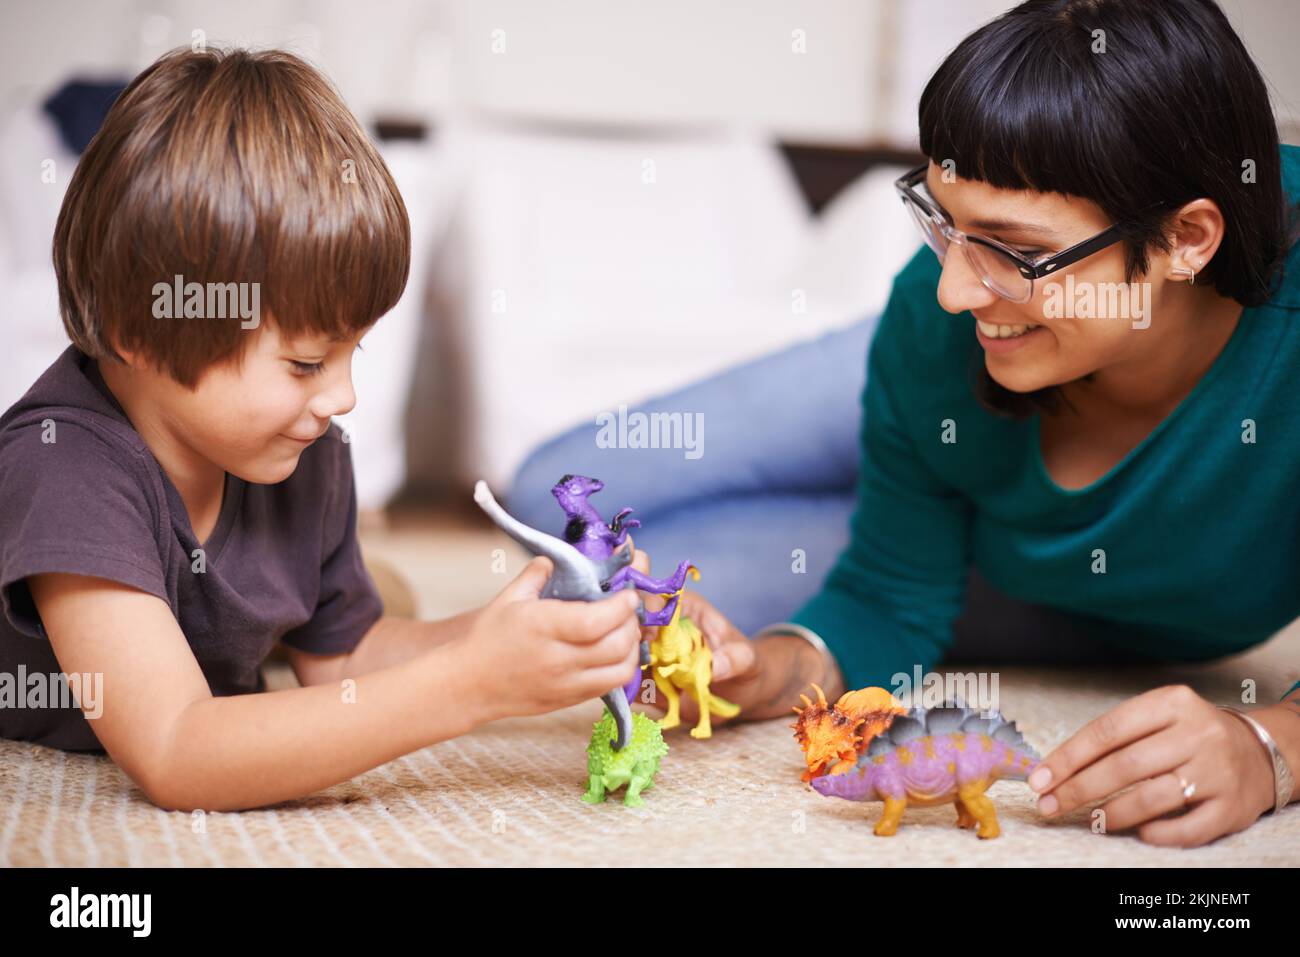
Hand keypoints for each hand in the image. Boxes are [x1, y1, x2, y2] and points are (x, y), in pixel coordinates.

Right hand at [458, 556, 642, 723]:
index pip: (598, 620)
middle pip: (617, 645)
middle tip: (630, 610)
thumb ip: (536, 575)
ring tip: (626, 632)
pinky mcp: (569, 701)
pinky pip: (608, 688)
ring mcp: (565, 684)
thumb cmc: (486, 638)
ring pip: (620, 671)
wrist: (467, 684)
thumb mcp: (508, 598)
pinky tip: (615, 653)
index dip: (622, 606)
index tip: (628, 594)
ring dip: (632, 649)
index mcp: (544, 627)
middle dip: (632, 624)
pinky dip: (621, 669)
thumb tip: (554, 559)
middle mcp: (559, 659)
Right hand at [625, 563, 760, 723]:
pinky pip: (630, 680)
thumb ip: (733, 659)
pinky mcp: (648, 678)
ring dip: (624, 667)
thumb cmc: (747, 665)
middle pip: (632, 625)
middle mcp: (662, 627)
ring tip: (631, 683)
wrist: (744, 693)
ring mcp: (652, 653)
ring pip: (625, 653)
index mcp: (684, 608)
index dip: (647, 616)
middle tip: (638, 664)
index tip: (646, 638)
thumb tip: (715, 667)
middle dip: (629, 642)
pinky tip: (630, 696)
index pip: (656, 601)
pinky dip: (627, 688)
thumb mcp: (746, 659)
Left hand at [1028, 684, 1276, 846]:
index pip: (1107, 730)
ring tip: (1088, 819)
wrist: (1259, 752)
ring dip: (1111, 813)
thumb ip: (1115, 737)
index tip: (1039, 779)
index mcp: (1172, 703)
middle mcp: (1198, 734)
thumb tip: (1056, 769)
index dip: (1068, 758)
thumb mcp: (1158, 717)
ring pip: (1152, 798)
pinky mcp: (1232, 807)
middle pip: (1124, 765)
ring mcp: (1218, 772)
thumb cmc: (1188, 735)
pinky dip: (1156, 833)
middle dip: (1078, 789)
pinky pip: (1186, 829)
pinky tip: (1137, 832)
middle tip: (1049, 806)